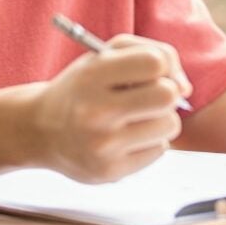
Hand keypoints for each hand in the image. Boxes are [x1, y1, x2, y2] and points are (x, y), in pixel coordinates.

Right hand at [21, 35, 190, 182]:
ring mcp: (102, 146)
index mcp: (92, 76)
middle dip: (167, 93)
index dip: (164, 65)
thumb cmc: (82, 88)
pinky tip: (125, 139)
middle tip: (149, 96)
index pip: (155, 62)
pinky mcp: (110, 172)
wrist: (40, 130)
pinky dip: (149, 142)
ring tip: (134, 118)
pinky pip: (158, 151)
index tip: (156, 73)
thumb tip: (185, 87)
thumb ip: (150, 53)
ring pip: (169, 125)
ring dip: (160, 120)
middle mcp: (95, 111)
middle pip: (167, 95)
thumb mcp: (104, 56)